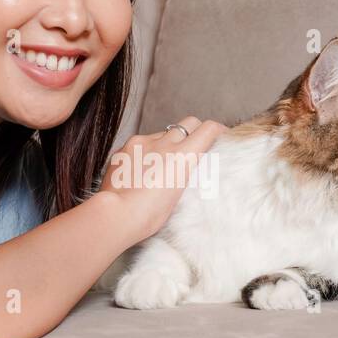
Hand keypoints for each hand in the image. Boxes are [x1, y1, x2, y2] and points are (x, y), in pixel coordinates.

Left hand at [98, 116, 227, 241]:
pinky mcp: (125, 147)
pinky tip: (140, 170)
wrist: (117, 214)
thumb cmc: (149, 214)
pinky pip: (140, 143)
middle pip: (188, 123)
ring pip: (162, 133)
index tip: (220, 135)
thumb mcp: (178, 196)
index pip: (208, 129)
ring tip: (160, 165)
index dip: (217, 130)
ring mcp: (142, 142)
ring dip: (166, 143)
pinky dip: (145, 152)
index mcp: (183, 156)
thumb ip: (184, 173)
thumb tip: (184, 165)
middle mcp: (164, 142)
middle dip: (194, 130)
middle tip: (193, 145)